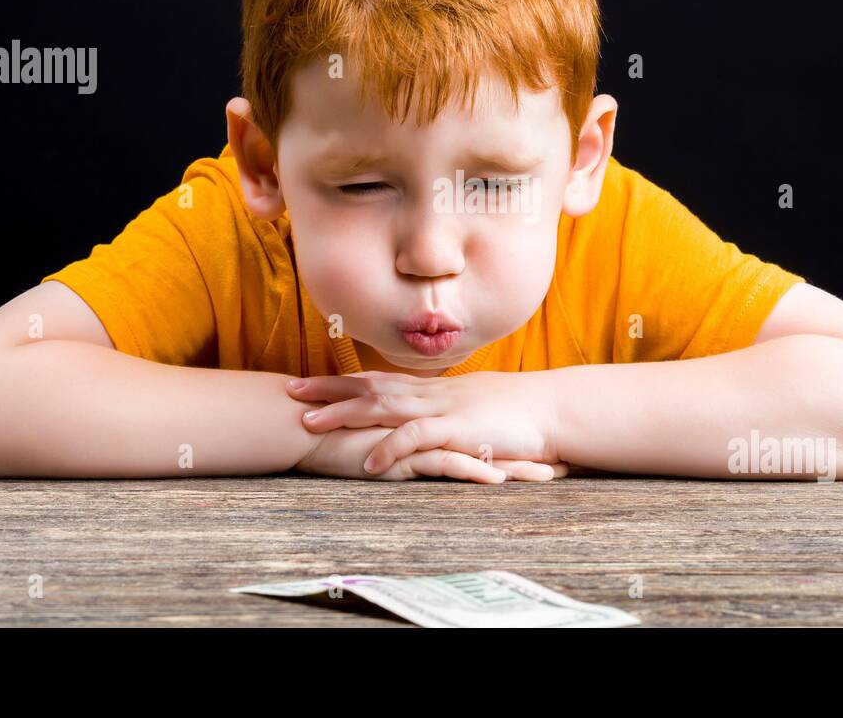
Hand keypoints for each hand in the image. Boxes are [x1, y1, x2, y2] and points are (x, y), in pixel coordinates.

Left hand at [288, 370, 561, 476]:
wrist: (553, 409)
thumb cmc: (516, 412)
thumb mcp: (472, 407)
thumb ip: (444, 410)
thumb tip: (421, 417)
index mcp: (433, 389)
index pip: (378, 379)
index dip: (341, 380)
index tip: (308, 382)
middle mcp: (431, 393)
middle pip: (370, 386)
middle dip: (328, 389)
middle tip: (289, 391)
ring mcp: (443, 409)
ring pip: (384, 406)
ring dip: (344, 414)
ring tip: (310, 425)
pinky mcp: (458, 430)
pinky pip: (417, 437)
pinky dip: (390, 448)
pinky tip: (368, 463)